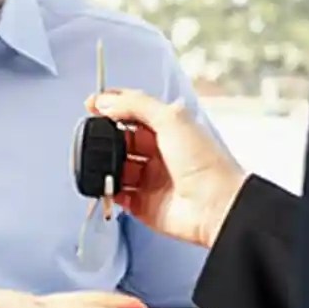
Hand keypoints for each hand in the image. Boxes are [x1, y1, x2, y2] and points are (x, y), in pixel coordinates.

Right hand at [86, 88, 246, 248]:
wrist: (215, 207)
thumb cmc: (205, 164)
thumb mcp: (172, 119)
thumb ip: (136, 104)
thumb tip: (106, 100)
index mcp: (170, 128)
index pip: (134, 112)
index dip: (113, 107)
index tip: (93, 105)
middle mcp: (160, 153)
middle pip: (122, 140)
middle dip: (107, 138)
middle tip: (97, 138)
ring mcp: (151, 179)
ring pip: (117, 168)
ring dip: (107, 165)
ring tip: (107, 165)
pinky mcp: (144, 204)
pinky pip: (117, 195)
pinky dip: (108, 190)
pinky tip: (107, 185)